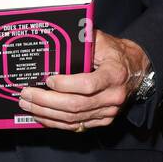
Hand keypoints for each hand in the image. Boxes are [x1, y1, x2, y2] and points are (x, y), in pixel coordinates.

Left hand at [18, 30, 149, 130]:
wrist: (135, 70)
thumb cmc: (114, 53)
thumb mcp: (102, 41)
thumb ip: (83, 40)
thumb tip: (59, 35)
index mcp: (114, 74)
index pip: (87, 84)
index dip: (65, 85)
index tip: (48, 80)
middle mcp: (113, 96)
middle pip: (75, 105)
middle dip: (46, 101)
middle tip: (27, 94)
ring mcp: (108, 112)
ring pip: (73, 118)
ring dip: (47, 113)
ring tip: (28, 105)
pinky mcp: (103, 120)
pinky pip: (76, 126)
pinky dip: (56, 122)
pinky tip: (41, 116)